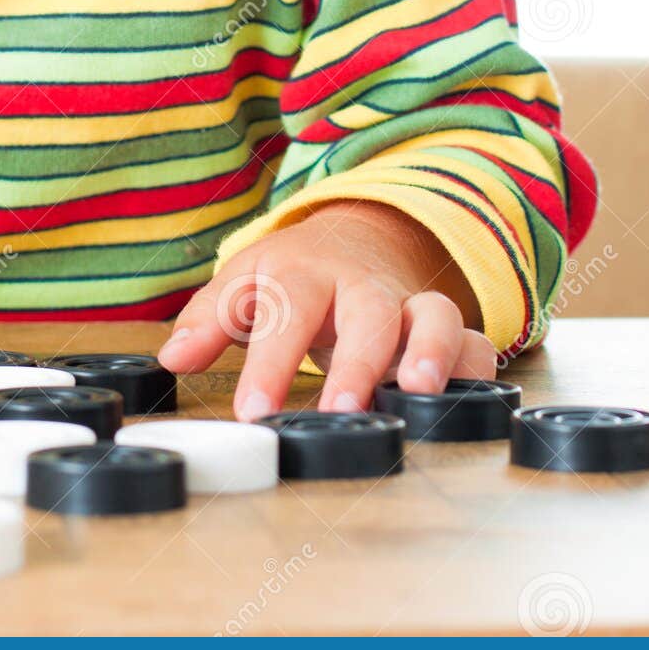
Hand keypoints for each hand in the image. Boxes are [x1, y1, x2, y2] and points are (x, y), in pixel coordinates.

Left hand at [157, 199, 496, 420]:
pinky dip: (475, 371)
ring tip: (416, 392)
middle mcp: (361, 286)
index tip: (254, 412)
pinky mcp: (445, 328)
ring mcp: (409, 304)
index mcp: (303, 272)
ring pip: (434, 316)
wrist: (354, 237)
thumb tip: (173, 359)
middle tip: (341, 412)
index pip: (284, 314)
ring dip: (430, 352)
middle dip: (356, 363)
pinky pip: (475, 344)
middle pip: (364, 314)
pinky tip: (465, 403)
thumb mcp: (244, 283)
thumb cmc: (291, 274)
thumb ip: (209, 321)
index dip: (269, 365)